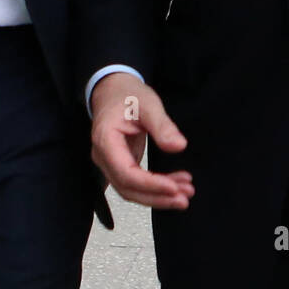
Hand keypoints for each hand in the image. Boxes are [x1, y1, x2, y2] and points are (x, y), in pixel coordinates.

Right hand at [90, 72, 192, 208]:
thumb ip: (162, 126)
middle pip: (128, 188)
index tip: (174, 187)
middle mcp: (104, 156)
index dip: (150, 184)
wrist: (113, 90)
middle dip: (157, 196)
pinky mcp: (121, 164)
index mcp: (106, 140)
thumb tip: (178, 146)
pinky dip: (155, 187)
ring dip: (158, 196)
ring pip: (132, 190)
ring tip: (185, 193)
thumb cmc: (127, 94)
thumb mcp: (148, 104)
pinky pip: (136, 183)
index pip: (126, 173)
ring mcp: (110, 162)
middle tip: (184, 198)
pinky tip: (175, 184)